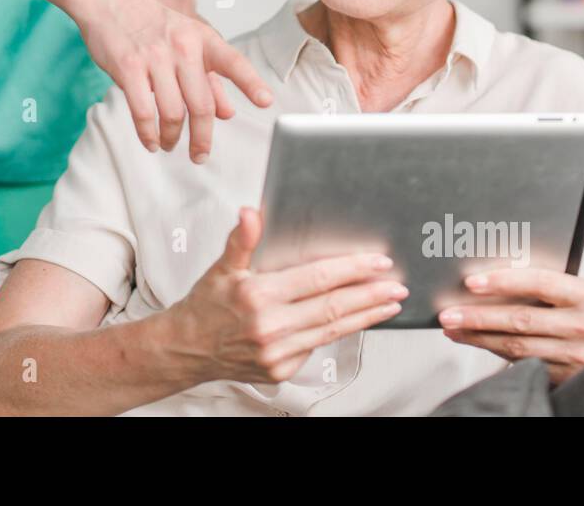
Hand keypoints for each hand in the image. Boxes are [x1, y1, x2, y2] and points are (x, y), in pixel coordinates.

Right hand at [75, 0, 272, 162]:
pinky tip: (150, 141)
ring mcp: (155, 57)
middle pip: (201, 104)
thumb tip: (228, 113)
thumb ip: (209, 77)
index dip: (251, 83)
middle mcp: (183, 47)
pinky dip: (148, 134)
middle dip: (202, 137)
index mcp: (202, 39)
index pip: (233, 62)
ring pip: (173, 113)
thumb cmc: (150, 23)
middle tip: (200, 155)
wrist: (110, 0)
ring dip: (172, 137)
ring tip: (169, 145)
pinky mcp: (129, 68)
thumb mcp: (187, 41)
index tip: (266, 100)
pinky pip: (143, 111)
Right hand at [165, 208, 407, 384]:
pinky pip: (318, 347)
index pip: (317, 278)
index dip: (351, 269)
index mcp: (258, 296)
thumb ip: (241, 240)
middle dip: (370, 294)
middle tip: (396, 285)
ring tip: (389, 303)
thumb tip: (251, 213)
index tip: (377, 262)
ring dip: (366, 316)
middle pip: (332, 306)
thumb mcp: (221, 268)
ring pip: (332, 330)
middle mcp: (270, 327)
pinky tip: (359, 320)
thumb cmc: (206, 306)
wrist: (186, 349)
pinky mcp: (281, 370)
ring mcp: (277, 353)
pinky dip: (342, 332)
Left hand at [437, 267, 583, 384]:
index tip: (472, 282)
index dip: (502, 281)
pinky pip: (529, 365)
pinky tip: (482, 347)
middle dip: (478, 317)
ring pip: (519, 346)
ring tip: (456, 330)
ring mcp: (577, 355)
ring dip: (481, 338)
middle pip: (521, 319)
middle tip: (448, 315)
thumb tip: (500, 283)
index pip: (538, 283)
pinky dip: (501, 356)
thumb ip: (553, 288)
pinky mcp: (571, 376)